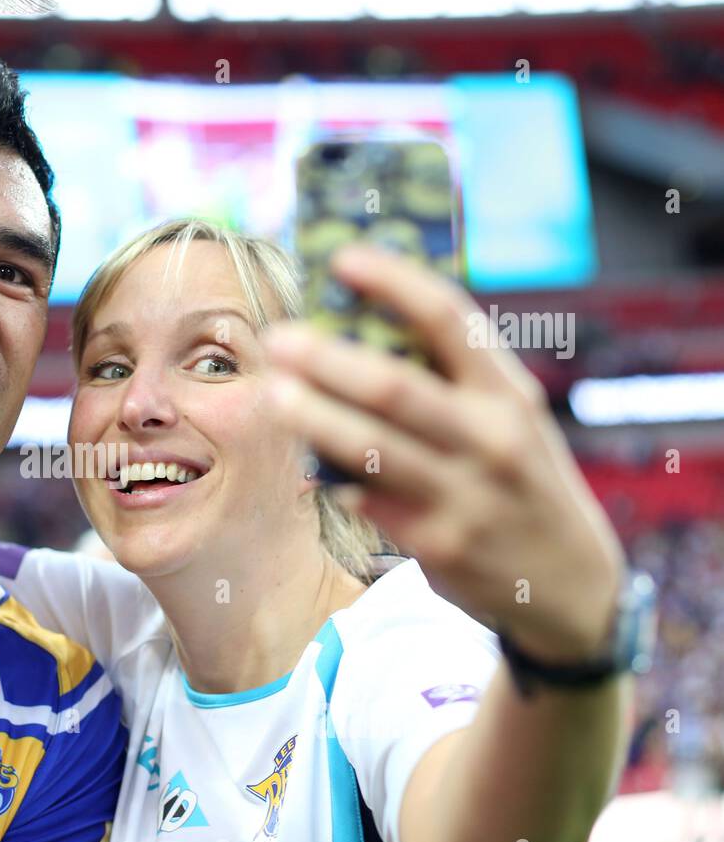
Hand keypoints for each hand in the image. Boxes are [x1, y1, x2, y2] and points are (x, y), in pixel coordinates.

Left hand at [265, 243, 625, 664]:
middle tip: (279, 337)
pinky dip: (334, 480)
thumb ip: (450, 384)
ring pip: (371, 447)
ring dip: (314, 417)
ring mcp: (464, 495)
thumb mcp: (509, 422)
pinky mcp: (438, 544)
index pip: (449, 319)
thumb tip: (354, 336)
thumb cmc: (519, 481)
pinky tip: (307, 467)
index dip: (394, 283)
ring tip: (273, 393)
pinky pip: (368, 500)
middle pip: (394, 386)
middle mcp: (492, 438)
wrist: (569, 583)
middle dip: (328, 359)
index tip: (343, 259)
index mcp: (510, 393)